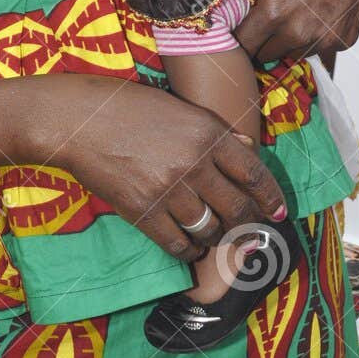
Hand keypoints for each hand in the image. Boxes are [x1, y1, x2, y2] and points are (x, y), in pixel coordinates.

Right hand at [48, 80, 286, 264]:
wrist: (80, 121)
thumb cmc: (129, 107)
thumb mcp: (179, 109)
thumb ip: (217, 132)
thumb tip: (249, 152)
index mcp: (207, 132)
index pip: (253, 172)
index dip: (271, 197)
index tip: (279, 212)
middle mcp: (194, 163)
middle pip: (237, 207)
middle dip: (249, 224)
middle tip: (251, 231)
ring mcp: (168, 190)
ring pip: (210, 229)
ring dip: (216, 237)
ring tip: (214, 234)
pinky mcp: (143, 212)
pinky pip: (179, 244)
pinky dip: (190, 250)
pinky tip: (190, 245)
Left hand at [185, 0, 358, 61]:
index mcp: (276, 12)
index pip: (242, 45)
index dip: (234, 35)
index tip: (232, 23)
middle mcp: (301, 33)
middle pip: (265, 54)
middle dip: (257, 39)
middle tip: (256, 16)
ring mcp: (326, 39)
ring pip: (292, 54)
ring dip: (284, 41)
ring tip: (283, 14)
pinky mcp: (345, 39)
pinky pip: (318, 50)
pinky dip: (310, 38)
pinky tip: (309, 15)